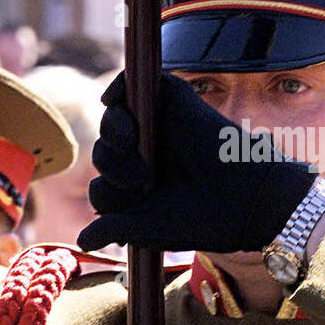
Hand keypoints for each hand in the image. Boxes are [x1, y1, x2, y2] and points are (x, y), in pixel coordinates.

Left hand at [77, 73, 317, 252]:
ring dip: (114, 141)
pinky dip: (117, 90)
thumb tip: (82, 241)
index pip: (106, 180)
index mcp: (146, 180)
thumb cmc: (201, 217)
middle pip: (106, 151)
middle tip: (140, 181)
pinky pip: (129, 84)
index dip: (108, 190)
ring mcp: (158, 123)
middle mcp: (149, 150)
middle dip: (112, 168)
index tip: (135, 201)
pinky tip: (116, 107)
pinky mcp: (171, 98)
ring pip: (113, 122)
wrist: (242, 199)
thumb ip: (114, 226)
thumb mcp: (148, 227)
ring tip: (142, 162)